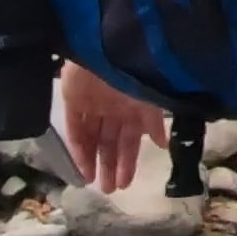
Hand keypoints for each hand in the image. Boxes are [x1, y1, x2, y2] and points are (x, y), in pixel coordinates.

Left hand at [56, 61, 167, 192]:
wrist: (107, 45)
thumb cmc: (134, 71)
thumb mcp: (150, 98)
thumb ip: (154, 122)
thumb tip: (163, 144)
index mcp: (133, 106)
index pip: (130, 140)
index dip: (129, 161)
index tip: (127, 184)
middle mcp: (113, 108)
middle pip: (111, 142)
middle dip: (111, 165)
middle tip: (110, 190)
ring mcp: (92, 104)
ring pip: (92, 139)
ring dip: (93, 161)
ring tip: (95, 184)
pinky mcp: (72, 100)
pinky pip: (74, 128)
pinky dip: (77, 148)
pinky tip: (81, 167)